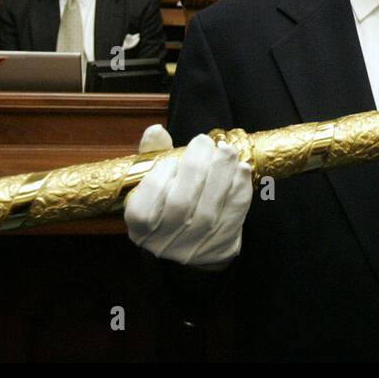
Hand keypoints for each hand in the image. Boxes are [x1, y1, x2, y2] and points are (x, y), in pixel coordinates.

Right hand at [124, 126, 252, 266]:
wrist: (192, 246)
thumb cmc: (167, 204)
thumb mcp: (152, 180)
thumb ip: (153, 154)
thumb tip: (156, 130)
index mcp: (138, 224)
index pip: (149, 197)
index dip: (164, 170)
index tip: (174, 155)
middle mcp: (163, 241)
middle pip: (181, 202)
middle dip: (196, 164)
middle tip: (204, 142)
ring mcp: (194, 247)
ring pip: (209, 208)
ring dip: (222, 171)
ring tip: (226, 150)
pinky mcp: (221, 244)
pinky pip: (233, 212)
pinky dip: (240, 186)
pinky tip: (240, 168)